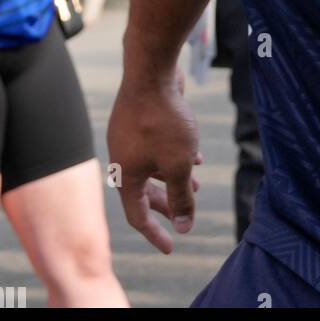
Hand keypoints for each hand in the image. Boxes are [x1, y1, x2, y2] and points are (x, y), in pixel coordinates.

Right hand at [107, 66, 202, 253]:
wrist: (152, 72)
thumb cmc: (163, 122)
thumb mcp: (178, 166)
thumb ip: (181, 197)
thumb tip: (185, 227)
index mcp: (126, 176)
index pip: (137, 216)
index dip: (155, 233)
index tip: (170, 248)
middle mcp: (123, 158)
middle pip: (144, 192)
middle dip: (166, 205)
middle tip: (184, 217)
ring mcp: (129, 137)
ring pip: (152, 167)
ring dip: (173, 178)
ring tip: (196, 184)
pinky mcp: (140, 120)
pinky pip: (155, 147)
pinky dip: (173, 155)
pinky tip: (195, 154)